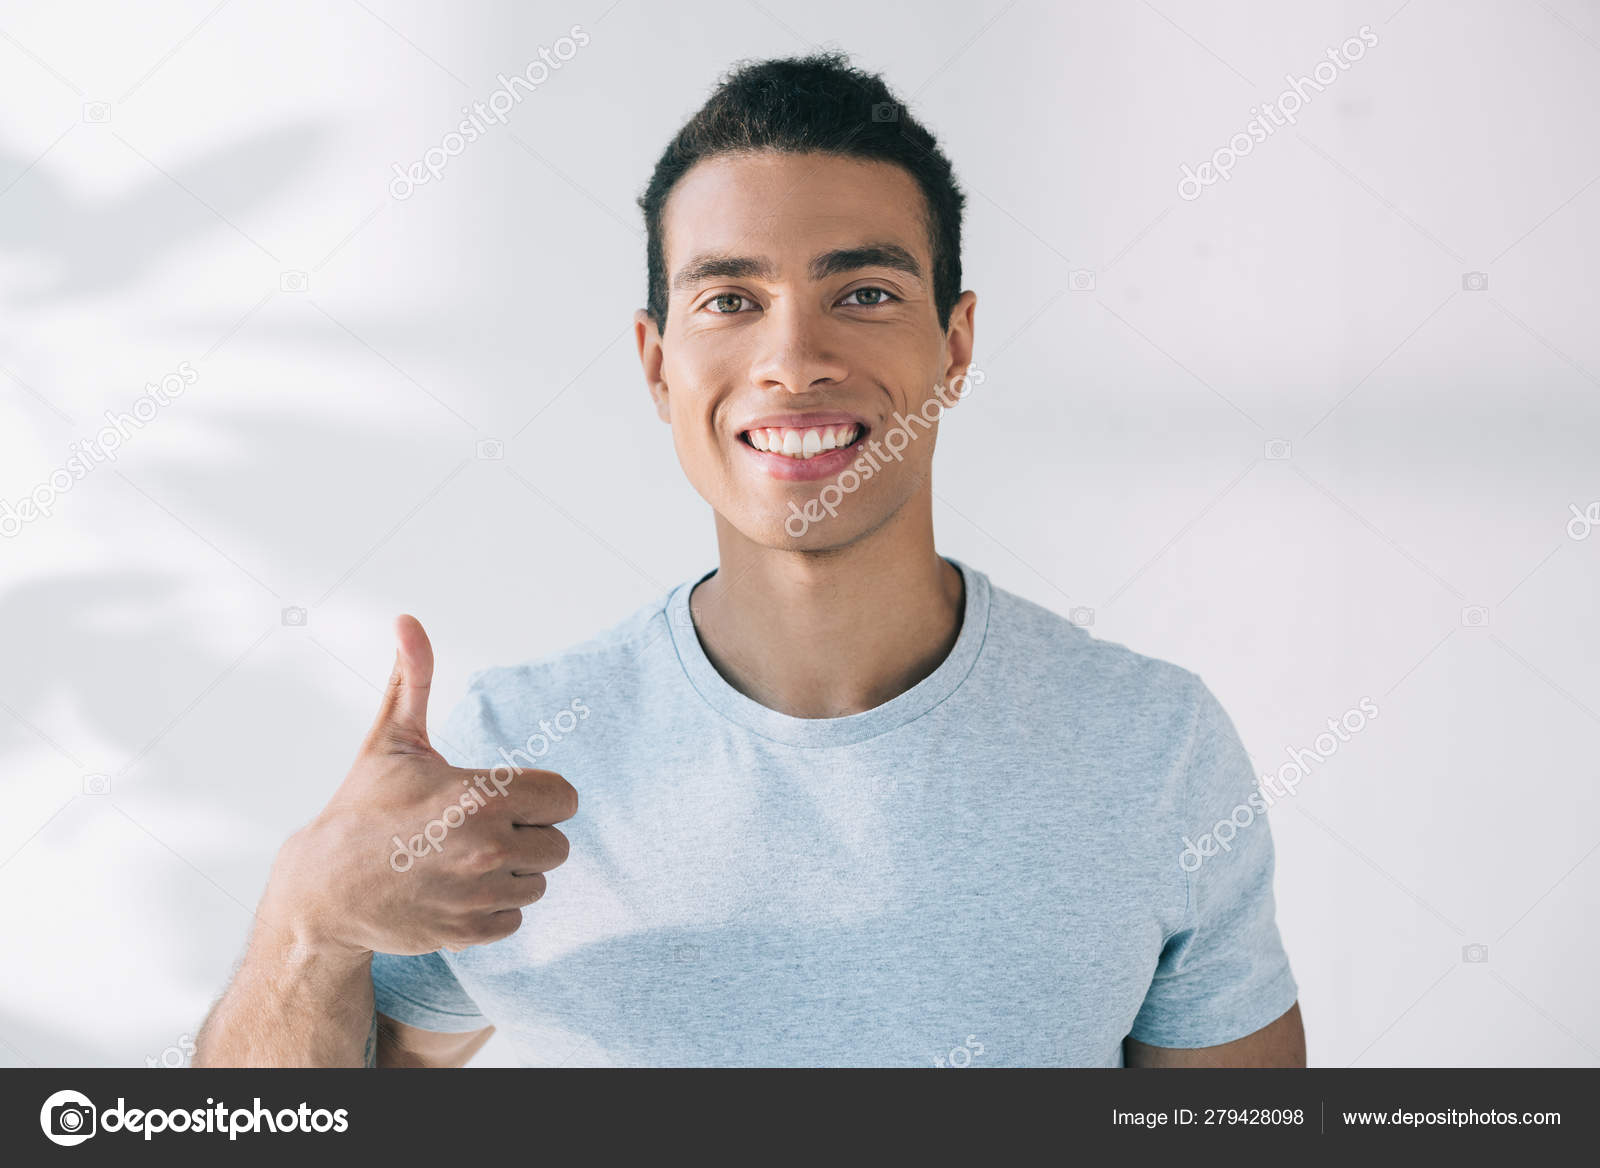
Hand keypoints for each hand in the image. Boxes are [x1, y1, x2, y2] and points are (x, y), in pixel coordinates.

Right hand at [261, 615, 576, 957]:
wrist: (322, 890)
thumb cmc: (362, 807)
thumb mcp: (391, 740)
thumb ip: (414, 678)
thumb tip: (407, 619)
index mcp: (480, 793)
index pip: (566, 798)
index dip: (540, 796)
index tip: (505, 797)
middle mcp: (487, 846)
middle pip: (559, 844)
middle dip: (528, 835)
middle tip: (479, 830)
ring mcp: (478, 894)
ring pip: (539, 883)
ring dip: (513, 873)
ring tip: (464, 860)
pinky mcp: (469, 933)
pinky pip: (517, 920)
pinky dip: (493, 910)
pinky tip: (456, 891)